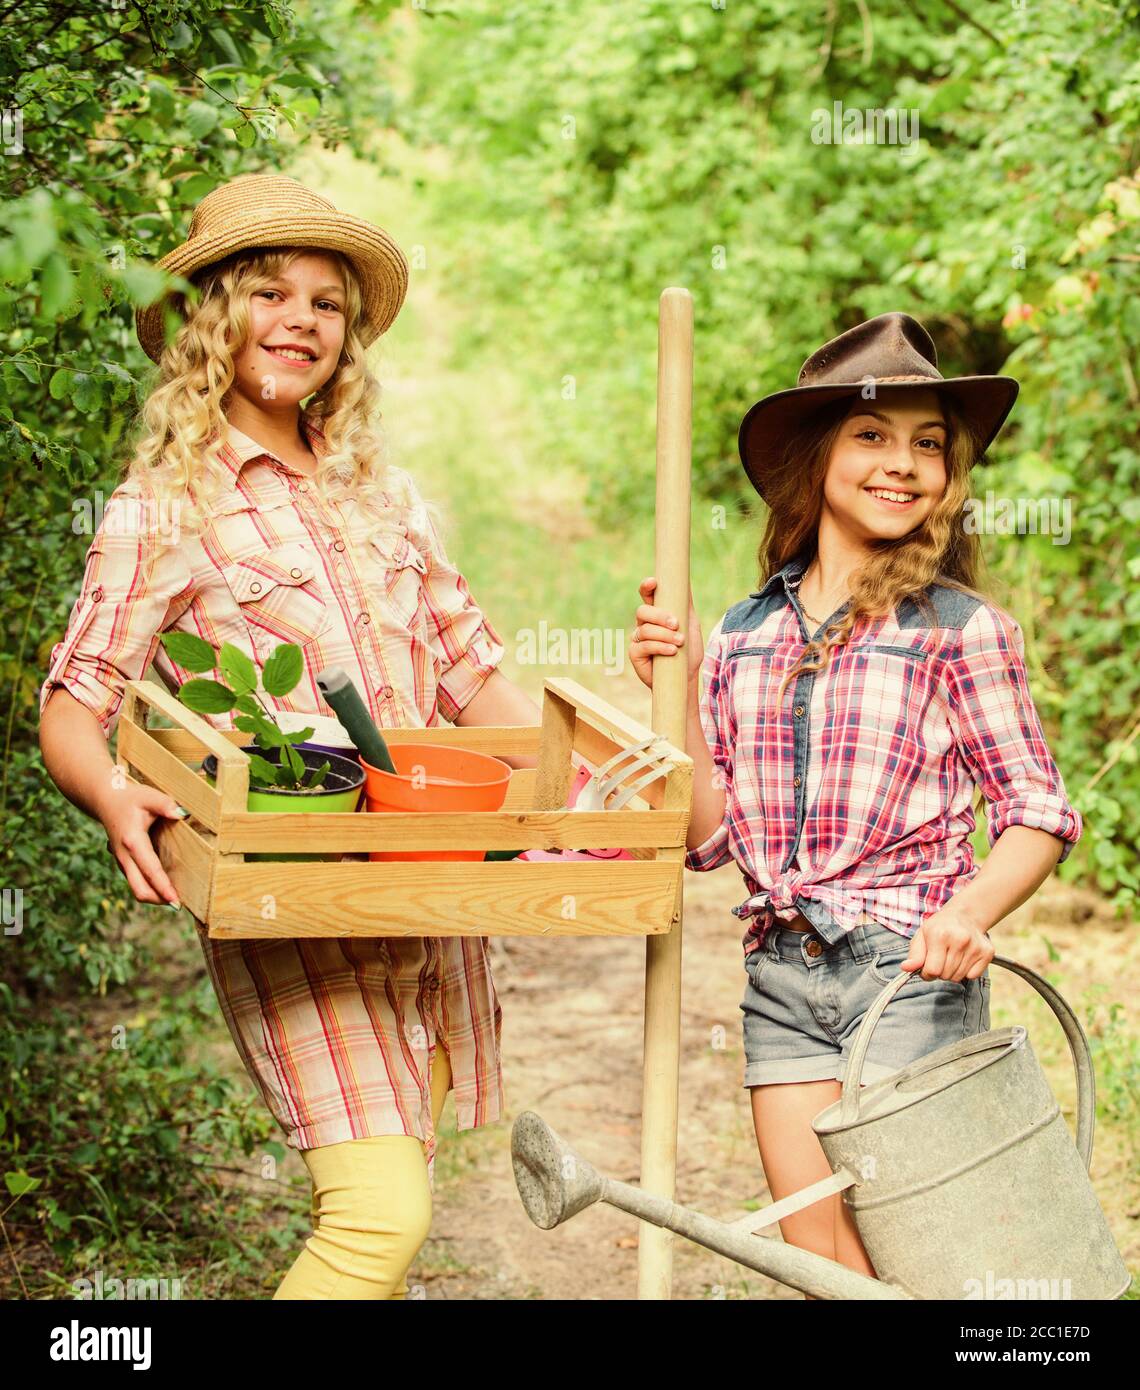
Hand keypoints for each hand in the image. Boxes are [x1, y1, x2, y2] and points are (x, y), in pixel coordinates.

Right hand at [96, 777, 184, 906]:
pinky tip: (165, 887)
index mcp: (132, 842)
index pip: (150, 870)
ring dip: (154, 896)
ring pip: (136, 888)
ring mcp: (122, 862)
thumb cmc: (130, 798)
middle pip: (139, 889)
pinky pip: (136, 881)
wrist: (105, 800)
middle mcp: (124, 856)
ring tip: (175, 898)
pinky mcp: (123, 863)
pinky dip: (149, 887)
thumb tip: (182, 814)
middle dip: (158, 899)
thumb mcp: (149, 796)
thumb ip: (165, 805)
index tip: (175, 901)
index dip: (163, 887)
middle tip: (178, 904)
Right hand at [631, 576, 703, 689]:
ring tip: (679, 642)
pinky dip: (660, 647)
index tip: (653, 582)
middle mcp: (644, 624)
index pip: (647, 596)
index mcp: (656, 614)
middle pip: (642, 611)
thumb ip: (686, 605)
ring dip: (665, 635)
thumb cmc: (688, 650)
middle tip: (676, 624)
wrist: (687, 676)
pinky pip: (644, 646)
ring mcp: (638, 639)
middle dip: (659, 616)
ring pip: (645, 629)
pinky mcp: (635, 654)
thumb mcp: (691, 624)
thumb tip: (686, 583)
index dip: (646, 587)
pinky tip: (672, 651)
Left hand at [900, 907, 994, 982]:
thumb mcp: (922, 935)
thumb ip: (914, 954)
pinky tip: (963, 958)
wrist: (965, 916)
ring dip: (952, 972)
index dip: (927, 973)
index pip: (932, 970)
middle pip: (945, 975)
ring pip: (958, 977)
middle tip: (940, 959)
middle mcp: (960, 940)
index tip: (927, 966)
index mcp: (940, 935)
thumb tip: (906, 968)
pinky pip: (973, 976)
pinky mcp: (987, 953)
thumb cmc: (939, 927)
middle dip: (939, 972)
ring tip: (951, 956)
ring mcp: (975, 946)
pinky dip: (966, 972)